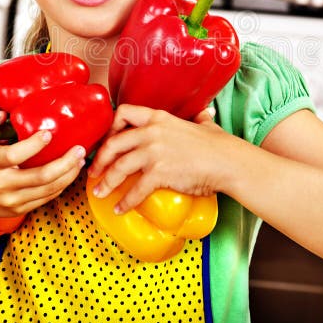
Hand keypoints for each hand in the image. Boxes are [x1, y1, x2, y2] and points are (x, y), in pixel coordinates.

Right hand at [0, 108, 86, 222]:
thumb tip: (5, 111)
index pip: (15, 155)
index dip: (34, 145)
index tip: (49, 133)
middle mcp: (2, 184)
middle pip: (41, 176)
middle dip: (65, 163)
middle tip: (79, 149)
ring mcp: (12, 200)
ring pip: (48, 189)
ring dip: (69, 174)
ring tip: (80, 159)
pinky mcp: (19, 209)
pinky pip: (46, 198)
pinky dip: (62, 185)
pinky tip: (71, 173)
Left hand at [86, 104, 229, 213]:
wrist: (227, 161)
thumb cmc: (217, 145)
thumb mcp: (203, 124)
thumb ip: (198, 119)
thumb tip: (204, 115)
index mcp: (158, 117)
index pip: (122, 113)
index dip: (109, 128)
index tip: (105, 142)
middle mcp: (151, 131)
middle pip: (113, 143)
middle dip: (100, 160)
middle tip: (94, 173)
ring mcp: (154, 152)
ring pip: (119, 168)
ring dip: (106, 183)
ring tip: (99, 194)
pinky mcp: (159, 172)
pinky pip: (135, 189)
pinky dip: (125, 202)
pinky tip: (120, 209)